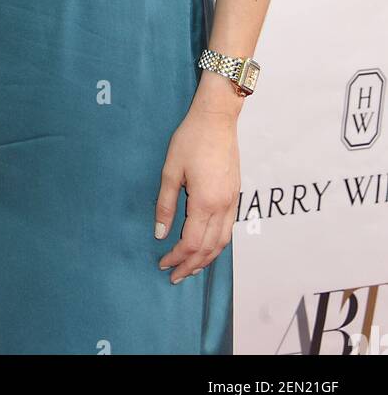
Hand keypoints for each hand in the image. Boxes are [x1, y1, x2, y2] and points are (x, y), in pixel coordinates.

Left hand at [153, 104, 239, 282]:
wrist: (217, 118)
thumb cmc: (191, 139)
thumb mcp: (171, 170)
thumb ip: (165, 204)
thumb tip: (160, 233)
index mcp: (205, 202)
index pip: (191, 243)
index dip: (176, 258)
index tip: (163, 264)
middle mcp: (223, 207)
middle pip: (208, 248)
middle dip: (191, 265)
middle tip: (174, 275)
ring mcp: (232, 201)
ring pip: (222, 242)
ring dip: (206, 259)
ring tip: (190, 267)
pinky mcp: (235, 195)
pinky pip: (228, 230)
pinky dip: (217, 244)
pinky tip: (207, 246)